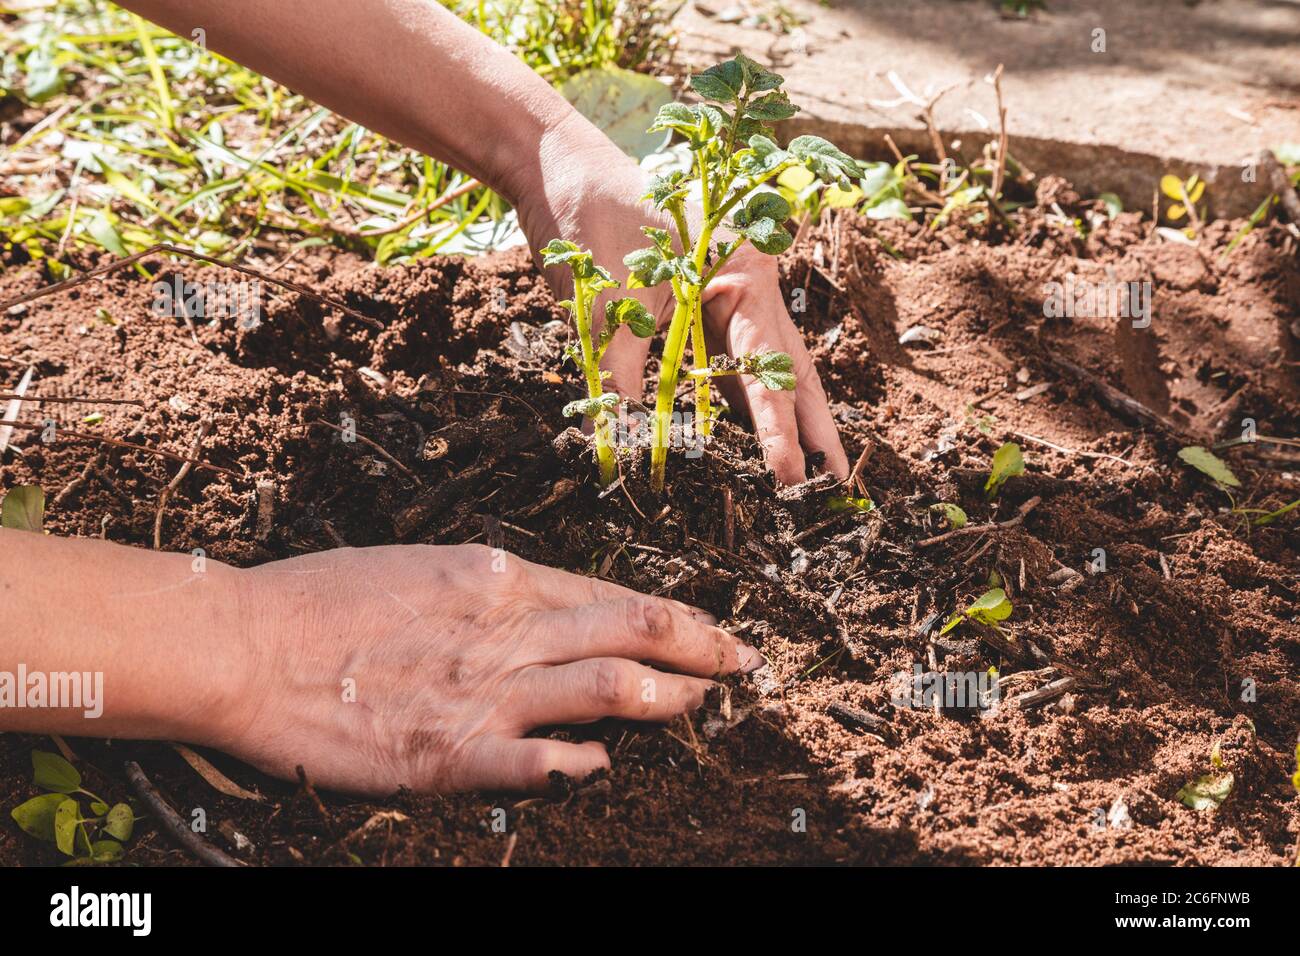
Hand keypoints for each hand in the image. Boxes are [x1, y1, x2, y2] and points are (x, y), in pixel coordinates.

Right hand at [222, 544, 762, 794]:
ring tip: (703, 708)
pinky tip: (602, 765)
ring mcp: (484, 692)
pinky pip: (540, 762)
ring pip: (610, 689)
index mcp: (498, 578)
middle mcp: (507, 629)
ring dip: (668, 701)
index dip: (677, 614)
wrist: (247, 643)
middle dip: (702, 649)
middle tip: (744, 665)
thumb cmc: (323, 598)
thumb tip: (543, 605)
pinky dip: (582, 763)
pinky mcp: (450, 755)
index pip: (613, 595)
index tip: (713, 630)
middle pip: (635, 632)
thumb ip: (488, 591)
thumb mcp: (420, 567)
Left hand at [518, 127, 848, 485]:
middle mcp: (745, 289)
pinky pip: (720, 368)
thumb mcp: (612, 301)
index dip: (780, 428)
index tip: (790, 478)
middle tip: (836, 484)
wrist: (556, 170)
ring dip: (777, 422)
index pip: (769, 366)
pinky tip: (747, 445)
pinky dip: (733, 406)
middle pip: (786, 368)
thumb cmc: (592, 218)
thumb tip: (618, 445)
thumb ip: (623, 371)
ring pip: (758, 372)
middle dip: (812, 428)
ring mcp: (720, 300)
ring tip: (805, 476)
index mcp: (745, 274)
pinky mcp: (691, 313)